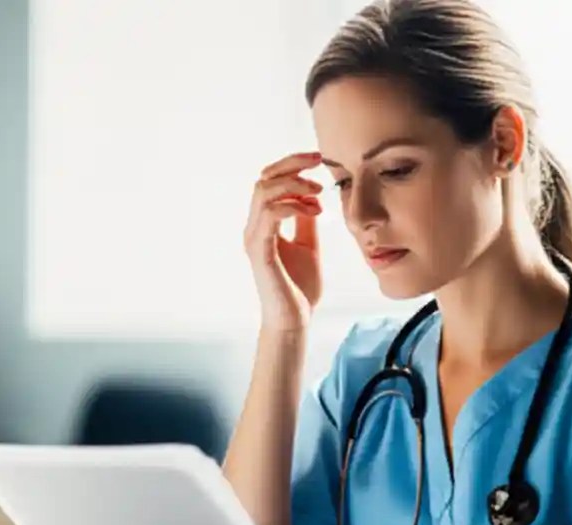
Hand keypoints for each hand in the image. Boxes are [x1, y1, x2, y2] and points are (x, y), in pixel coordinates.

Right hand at [243, 151, 325, 331]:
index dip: (291, 164)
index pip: (269, 181)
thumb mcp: (309, 244)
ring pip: (263, 192)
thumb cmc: (300, 286)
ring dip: (293, 185)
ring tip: (317, 192)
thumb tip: (313, 197)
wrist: (295, 319)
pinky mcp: (260, 252)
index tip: (317, 159)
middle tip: (317, 162)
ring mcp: (255, 239)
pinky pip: (270, 216)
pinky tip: (312, 211)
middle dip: (291, 165)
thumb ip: (306, 220)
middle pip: (263, 179)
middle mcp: (254, 227)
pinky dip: (292, 206)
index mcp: (264, 224)